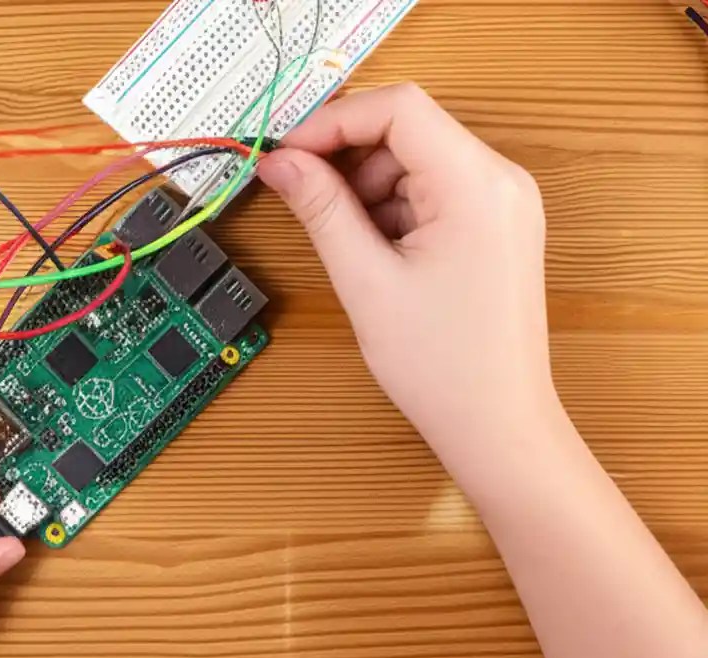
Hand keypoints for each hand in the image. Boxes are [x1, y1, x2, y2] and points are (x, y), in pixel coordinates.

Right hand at [258, 83, 554, 457]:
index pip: (397, 109)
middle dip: (344, 155)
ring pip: (413, 158)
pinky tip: (371, 251)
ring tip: (343, 241)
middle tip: (296, 191)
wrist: (497, 424)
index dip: (332, 121)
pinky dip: (390, 207)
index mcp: (477, 185)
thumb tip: (280, 163)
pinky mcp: (493, 224)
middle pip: (406, 128)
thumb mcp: (366, 280)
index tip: (285, 152)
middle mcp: (500, 180)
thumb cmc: (443, 365)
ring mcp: (501, 202)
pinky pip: (430, 189)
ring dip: (365, 185)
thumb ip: (321, 209)